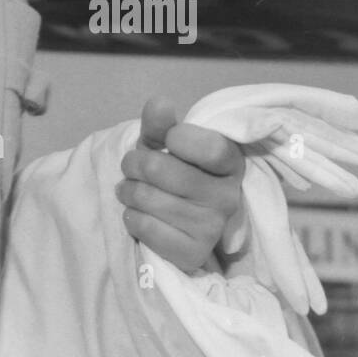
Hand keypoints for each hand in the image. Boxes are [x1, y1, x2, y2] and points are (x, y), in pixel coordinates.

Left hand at [116, 96, 243, 272]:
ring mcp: (212, 227)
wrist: (171, 219)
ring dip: (127, 191)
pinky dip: (131, 217)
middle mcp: (228, 196)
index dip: (178, 138)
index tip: (168, 140)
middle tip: (131, 167)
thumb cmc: (169, 170)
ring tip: (131, 190)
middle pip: (159, 169)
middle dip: (132, 163)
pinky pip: (143, 226)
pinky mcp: (192, 253)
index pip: (210, 147)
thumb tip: (160, 103)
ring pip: (146, 198)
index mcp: (230, 162)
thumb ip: (161, 123)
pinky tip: (138, 214)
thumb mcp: (163, 143)